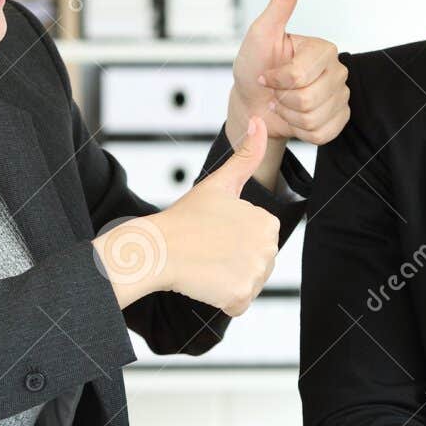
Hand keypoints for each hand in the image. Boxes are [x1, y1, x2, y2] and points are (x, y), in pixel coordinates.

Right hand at [93, 116, 278, 314]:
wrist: (157, 249)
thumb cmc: (184, 217)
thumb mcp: (220, 184)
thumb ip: (246, 155)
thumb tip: (259, 121)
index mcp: (267, 222)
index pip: (257, 241)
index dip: (233, 239)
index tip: (213, 232)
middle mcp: (268, 248)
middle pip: (255, 264)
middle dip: (233, 261)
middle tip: (207, 249)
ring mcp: (254, 274)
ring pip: (247, 283)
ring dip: (227, 280)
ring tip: (205, 264)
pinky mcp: (240, 296)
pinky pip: (237, 304)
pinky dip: (222, 299)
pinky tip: (205, 282)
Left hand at [228, 0, 349, 148]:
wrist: (252, 104)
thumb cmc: (253, 67)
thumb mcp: (262, 33)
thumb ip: (281, 1)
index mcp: (324, 49)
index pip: (302, 74)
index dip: (277, 79)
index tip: (266, 73)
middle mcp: (338, 70)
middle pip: (310, 98)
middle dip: (283, 99)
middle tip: (275, 91)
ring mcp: (341, 97)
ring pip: (315, 118)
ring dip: (290, 116)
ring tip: (283, 104)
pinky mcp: (338, 120)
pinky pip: (323, 134)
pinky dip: (301, 131)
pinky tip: (294, 119)